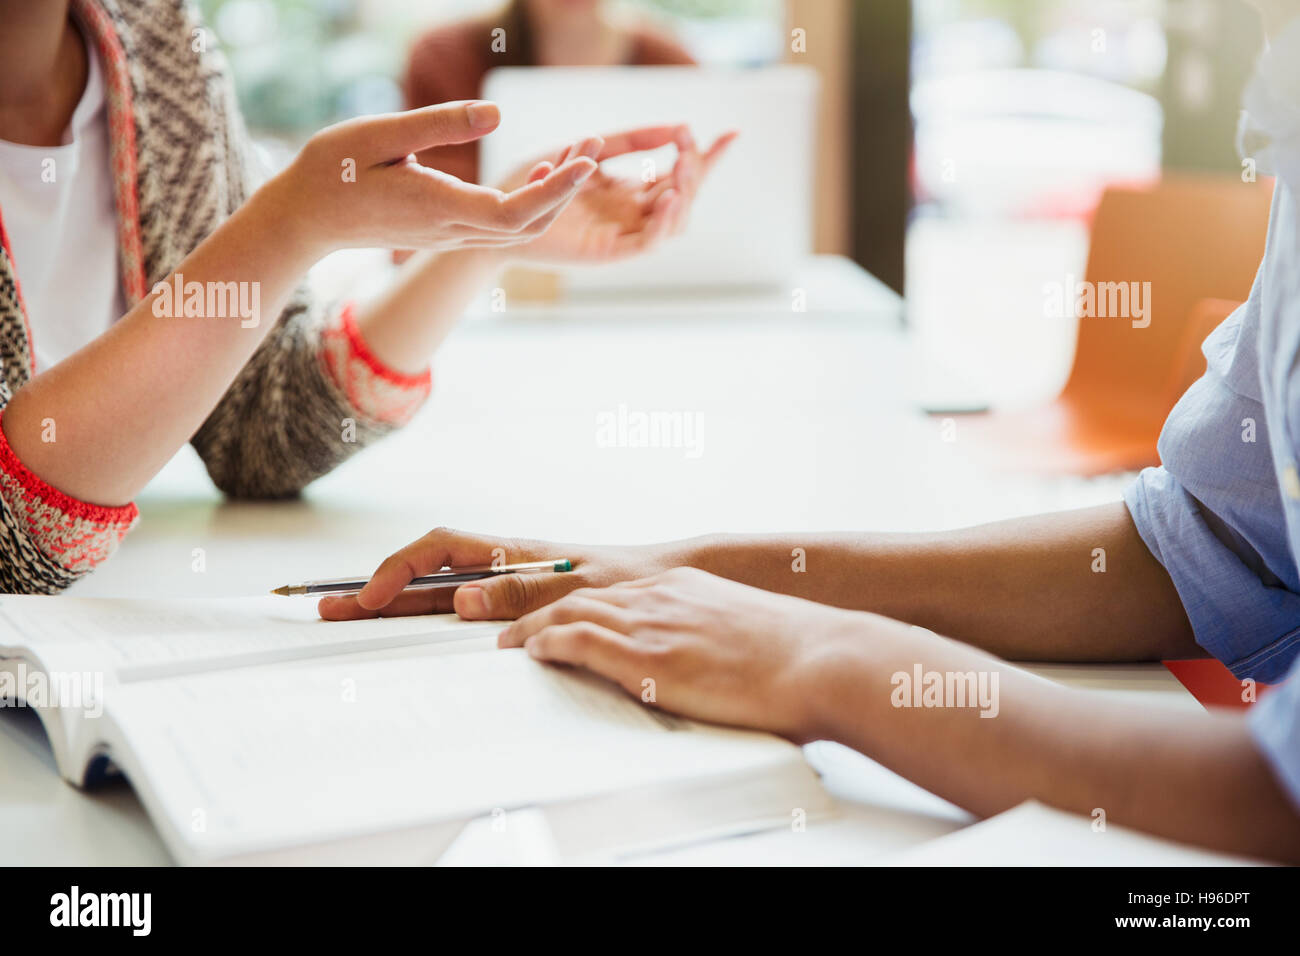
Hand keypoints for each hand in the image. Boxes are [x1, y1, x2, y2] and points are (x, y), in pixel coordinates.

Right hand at [269, 100, 596, 257]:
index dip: (557, 191)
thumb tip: (498, 114)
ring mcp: (450, 236)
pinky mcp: (447, 232)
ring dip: (554, 198)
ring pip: (520, 230)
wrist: (305, 218)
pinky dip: (532, 203)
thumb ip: (440, 123)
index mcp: (439, 208)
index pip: (516, 212)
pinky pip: (503, 227)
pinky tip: (542, 171)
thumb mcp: (381, 134)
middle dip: (568, 191)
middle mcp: (452, 230)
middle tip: (594, 147)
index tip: (586, 161)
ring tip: (577, 156)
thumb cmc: (334, 169)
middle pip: (529, 225)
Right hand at [317, 527, 683, 621]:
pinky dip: (428, 614)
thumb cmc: (625, 581)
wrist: (661, 584)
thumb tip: (460, 600)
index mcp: (510, 553)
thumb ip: (517, 594)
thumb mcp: (574, 589)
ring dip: (395, 602)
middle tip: (327, 607)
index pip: (438, 550)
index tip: (373, 596)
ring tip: (349, 615)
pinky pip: (461, 606)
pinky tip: (409, 626)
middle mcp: (501, 565)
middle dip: (376, 588)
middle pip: (425, 573)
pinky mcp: (516, 602)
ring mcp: (506, 583)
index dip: (399, 570)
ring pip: (437, 590)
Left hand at [499, 567, 865, 741]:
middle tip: (512, 626)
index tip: (557, 615)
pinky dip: (549, 643)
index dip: (578, 603)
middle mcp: (663, 596)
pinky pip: (581, 641)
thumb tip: (714, 663)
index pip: (615, 591)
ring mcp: (654, 623)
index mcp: (686, 587)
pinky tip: (533, 651)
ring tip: (510, 643)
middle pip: (582, 594)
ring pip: (571, 611)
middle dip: (541, 607)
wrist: (820, 658)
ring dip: (533, 626)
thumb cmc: (798, 655)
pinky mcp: (650, 655)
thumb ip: (716, 638)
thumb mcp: (746, 632)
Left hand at [506, 125, 737, 263]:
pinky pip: (647, 243)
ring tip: (683, 170)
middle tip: (688, 143)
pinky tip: (668, 197)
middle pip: (684, 197)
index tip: (733, 134)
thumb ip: (631, 139)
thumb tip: (676, 126)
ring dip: (685, 195)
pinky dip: (663, 223)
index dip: (708, 158)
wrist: (495, 211)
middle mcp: (631, 214)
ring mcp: (622, 234)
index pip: (680, 175)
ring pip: (674, 222)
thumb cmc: (533, 180)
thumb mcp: (587, 148)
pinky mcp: (608, 252)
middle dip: (695, 170)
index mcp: (630, 191)